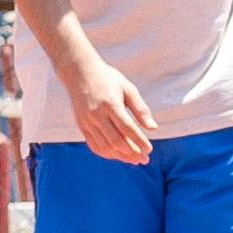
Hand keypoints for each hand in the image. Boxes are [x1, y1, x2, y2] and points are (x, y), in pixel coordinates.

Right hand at [67, 46, 155, 167]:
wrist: (79, 73)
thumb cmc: (108, 79)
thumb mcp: (128, 88)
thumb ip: (140, 108)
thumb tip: (153, 128)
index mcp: (110, 104)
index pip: (127, 128)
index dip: (139, 141)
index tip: (150, 150)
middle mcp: (96, 114)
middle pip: (116, 141)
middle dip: (132, 153)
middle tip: (145, 159)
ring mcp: (87, 122)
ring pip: (105, 146)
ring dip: (121, 156)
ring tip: (134, 160)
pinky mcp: (82, 126)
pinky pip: (94, 145)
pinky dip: (107, 154)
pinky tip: (119, 156)